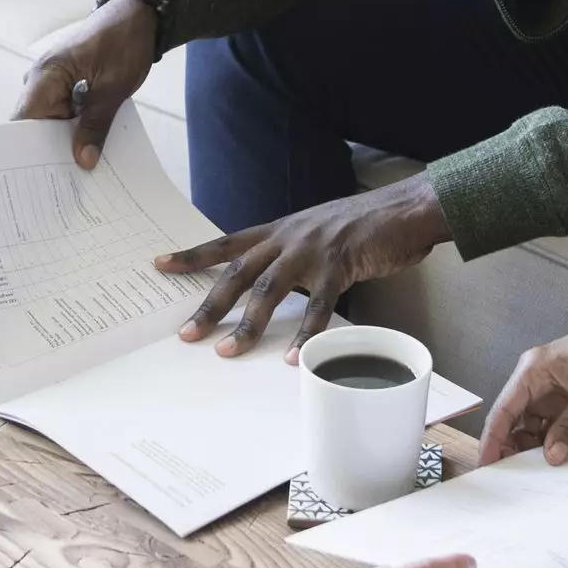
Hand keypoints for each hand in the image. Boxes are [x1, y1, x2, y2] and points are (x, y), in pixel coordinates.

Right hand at [15, 0, 161, 167]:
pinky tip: (87, 148)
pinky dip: (74, 128)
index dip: (26, 150)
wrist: (138, 16)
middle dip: (50, 151)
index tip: (37, 178)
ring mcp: (52, 82)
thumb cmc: (123, 43)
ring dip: (65, 140)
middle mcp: (40, 80)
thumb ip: (95, 125)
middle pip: (35, 125)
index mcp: (45, 76)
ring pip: (51, 121)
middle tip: (64, 183)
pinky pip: (63, 113)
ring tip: (77, 170)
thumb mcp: (112, 89)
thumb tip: (82, 161)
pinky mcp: (65, 85)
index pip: (23, 120)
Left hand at [164, 180, 450, 352]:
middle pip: (238, 273)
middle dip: (209, 304)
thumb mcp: (319, 234)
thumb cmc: (365, 225)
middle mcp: (289, 237)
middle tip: (187, 334)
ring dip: (247, 324)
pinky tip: (295, 359)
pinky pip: (317, 306)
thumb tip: (277, 289)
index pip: (227, 243)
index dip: (193, 255)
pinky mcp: (341, 265)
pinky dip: (305, 335)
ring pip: (268, 291)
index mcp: (281, 229)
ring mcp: (313, 250)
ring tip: (229, 352)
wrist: (407, 208)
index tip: (160, 264)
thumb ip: (295, 256)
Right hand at [475, 305, 567, 466]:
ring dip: (534, 449)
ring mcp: (553, 393)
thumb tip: (551, 456)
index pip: (503, 409)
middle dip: (512, 447)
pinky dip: (553, 443)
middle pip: (514, 421)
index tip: (486, 465)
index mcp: (534, 370)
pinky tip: (556, 461)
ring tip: (537, 476)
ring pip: (533, 427)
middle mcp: (538, 381)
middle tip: (514, 479)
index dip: (493, 439)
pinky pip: (553, 427)